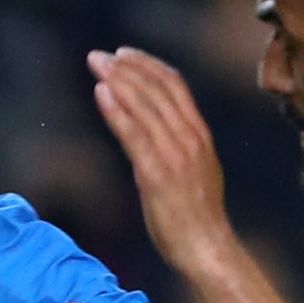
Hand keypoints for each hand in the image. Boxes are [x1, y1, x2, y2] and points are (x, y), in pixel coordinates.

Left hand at [88, 47, 240, 278]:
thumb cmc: (197, 216)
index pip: (175, 86)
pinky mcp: (157, 174)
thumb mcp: (195, 170)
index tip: (124, 54)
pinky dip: (117, 110)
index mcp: (200, 134)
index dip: (148, 65)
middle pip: (157, 89)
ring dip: (118, 81)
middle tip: (99, 56)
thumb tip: (156, 131)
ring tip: (96, 66)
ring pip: (145, 106)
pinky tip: (101, 93)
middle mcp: (190, 138)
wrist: (207, 248)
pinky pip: (134, 134)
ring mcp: (175, 155)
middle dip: (126, 68)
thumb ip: (179, 146)